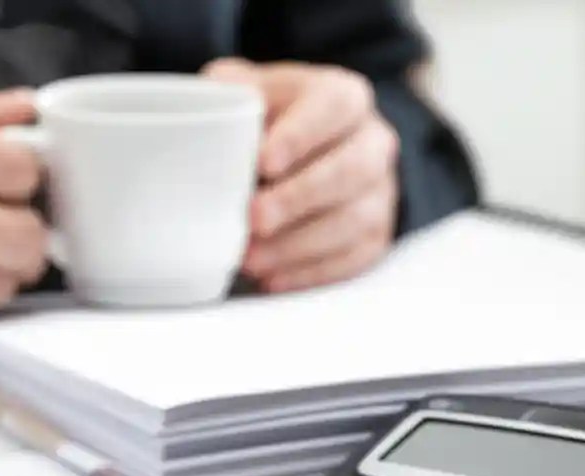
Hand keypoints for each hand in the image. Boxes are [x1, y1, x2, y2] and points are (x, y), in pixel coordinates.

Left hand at [204, 59, 399, 292]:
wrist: (309, 151)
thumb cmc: (271, 120)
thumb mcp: (250, 89)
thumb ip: (231, 91)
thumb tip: (205, 115)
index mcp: (343, 97)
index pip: (333, 107)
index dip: (300, 135)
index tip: (263, 161)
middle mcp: (372, 142)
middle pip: (350, 170)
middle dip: (299, 198)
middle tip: (254, 218)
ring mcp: (379, 191)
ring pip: (353, 221)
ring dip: (299, 245)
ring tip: (251, 259)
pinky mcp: (375, 234)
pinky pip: (353, 259)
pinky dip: (310, 272)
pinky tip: (273, 278)